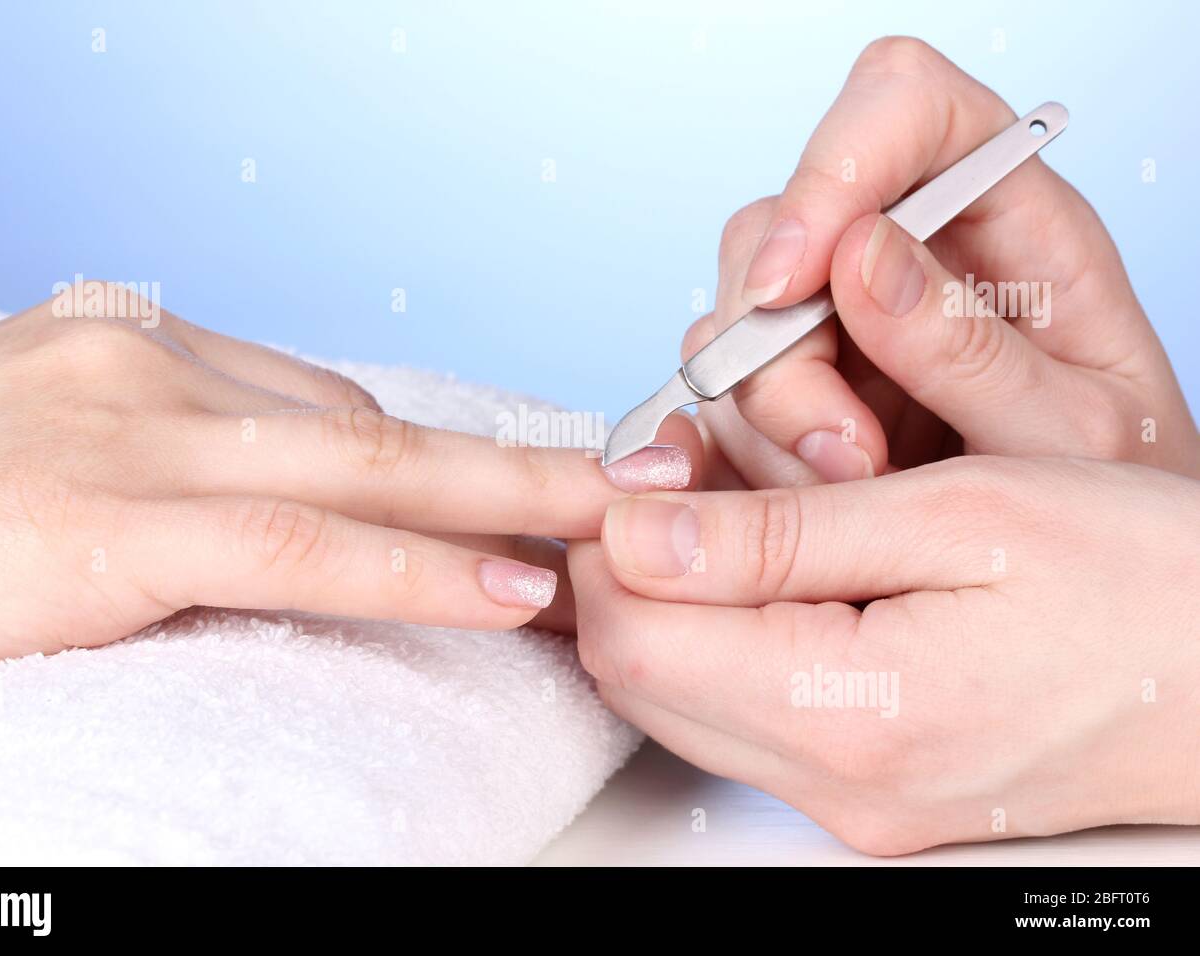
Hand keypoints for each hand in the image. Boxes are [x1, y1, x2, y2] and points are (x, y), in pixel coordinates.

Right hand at [0, 284, 699, 671]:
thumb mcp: (49, 459)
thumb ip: (172, 463)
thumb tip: (296, 492)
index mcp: (137, 353)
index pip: (328, 409)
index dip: (443, 462)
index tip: (535, 489)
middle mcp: (149, 368)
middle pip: (376, 418)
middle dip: (517, 455)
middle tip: (637, 473)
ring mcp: (131, 433)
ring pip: (364, 470)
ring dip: (504, 503)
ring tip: (615, 529)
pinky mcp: (108, 517)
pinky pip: (299, 541)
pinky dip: (417, 564)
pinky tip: (507, 586)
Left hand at [570, 456, 1199, 853]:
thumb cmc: (1142, 582)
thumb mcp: (961, 517)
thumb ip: (780, 534)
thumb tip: (638, 529)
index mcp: (852, 714)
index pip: (634, 637)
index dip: (607, 542)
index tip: (643, 464)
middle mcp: (838, 786)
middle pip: (640, 678)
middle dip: (627, 572)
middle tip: (683, 478)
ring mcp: (854, 803)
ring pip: (681, 700)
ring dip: (675, 603)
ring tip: (737, 512)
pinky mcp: (872, 793)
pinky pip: (745, 717)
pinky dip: (727, 639)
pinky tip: (780, 571)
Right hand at [690, 37, 1198, 487]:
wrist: (1082, 586)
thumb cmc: (1108, 490)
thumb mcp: (1073, 434)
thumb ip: (971, 351)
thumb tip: (859, 257)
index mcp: (1006, 214)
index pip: (901, 104)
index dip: (834, 166)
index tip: (796, 280)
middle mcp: (907, 251)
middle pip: (780, 229)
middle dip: (783, 347)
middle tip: (844, 450)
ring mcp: (841, 320)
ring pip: (735, 320)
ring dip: (772, 416)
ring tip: (857, 486)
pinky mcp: (799, 388)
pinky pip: (723, 395)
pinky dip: (748, 451)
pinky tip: (819, 497)